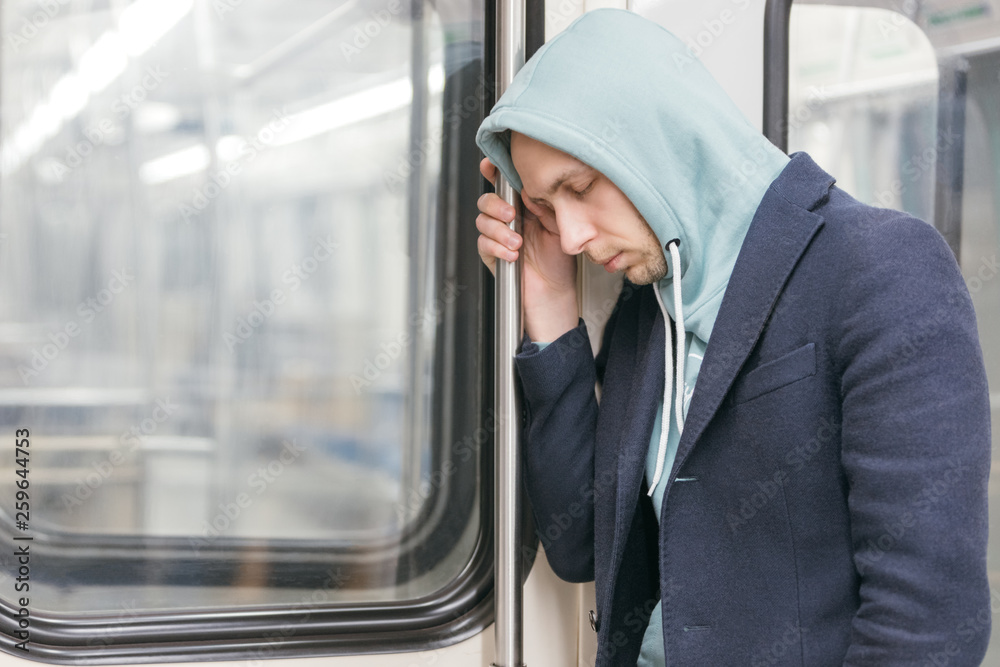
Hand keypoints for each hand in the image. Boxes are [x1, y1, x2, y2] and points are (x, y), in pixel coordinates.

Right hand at [476, 158, 577, 340]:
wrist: (554, 292)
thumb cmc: (559, 260)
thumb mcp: (559, 226)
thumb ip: (544, 206)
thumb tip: (528, 189)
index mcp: (525, 207)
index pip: (506, 184)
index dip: (494, 171)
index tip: (490, 165)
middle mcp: (509, 219)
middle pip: (487, 200)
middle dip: (496, 205)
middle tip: (511, 215)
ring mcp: (498, 236)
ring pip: (483, 221)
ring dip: (499, 231)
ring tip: (518, 243)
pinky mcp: (491, 254)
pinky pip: (484, 244)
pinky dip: (497, 248)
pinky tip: (513, 255)